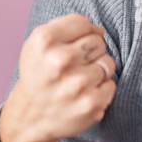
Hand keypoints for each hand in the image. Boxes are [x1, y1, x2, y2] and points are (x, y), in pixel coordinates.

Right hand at [0, 13, 116, 141]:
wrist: (30, 118)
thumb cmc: (39, 75)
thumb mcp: (38, 44)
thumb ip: (67, 26)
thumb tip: (99, 31)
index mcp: (44, 40)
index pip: (84, 23)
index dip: (80, 35)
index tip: (68, 48)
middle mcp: (60, 60)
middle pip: (98, 42)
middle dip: (89, 53)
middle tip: (71, 68)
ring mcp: (78, 83)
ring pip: (108, 63)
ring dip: (97, 72)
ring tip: (77, 82)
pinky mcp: (92, 103)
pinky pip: (111, 84)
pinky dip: (101, 89)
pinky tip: (83, 95)